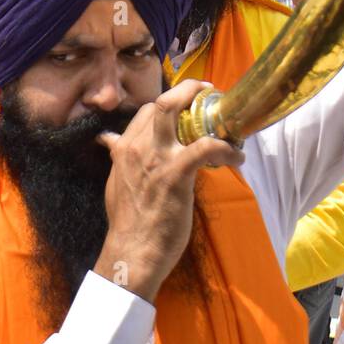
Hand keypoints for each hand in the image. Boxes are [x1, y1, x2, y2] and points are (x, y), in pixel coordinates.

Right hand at [93, 79, 243, 304]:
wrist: (131, 252)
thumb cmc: (127, 222)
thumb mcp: (114, 182)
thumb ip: (117, 158)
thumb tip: (107, 140)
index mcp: (124, 148)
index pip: (147, 111)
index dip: (170, 105)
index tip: (186, 107)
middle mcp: (138, 146)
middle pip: (162, 103)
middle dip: (187, 91)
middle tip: (207, 94)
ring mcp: (157, 158)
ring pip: (175, 111)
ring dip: (204, 110)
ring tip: (226, 118)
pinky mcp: (176, 174)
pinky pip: (204, 148)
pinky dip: (225, 148)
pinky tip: (237, 157)